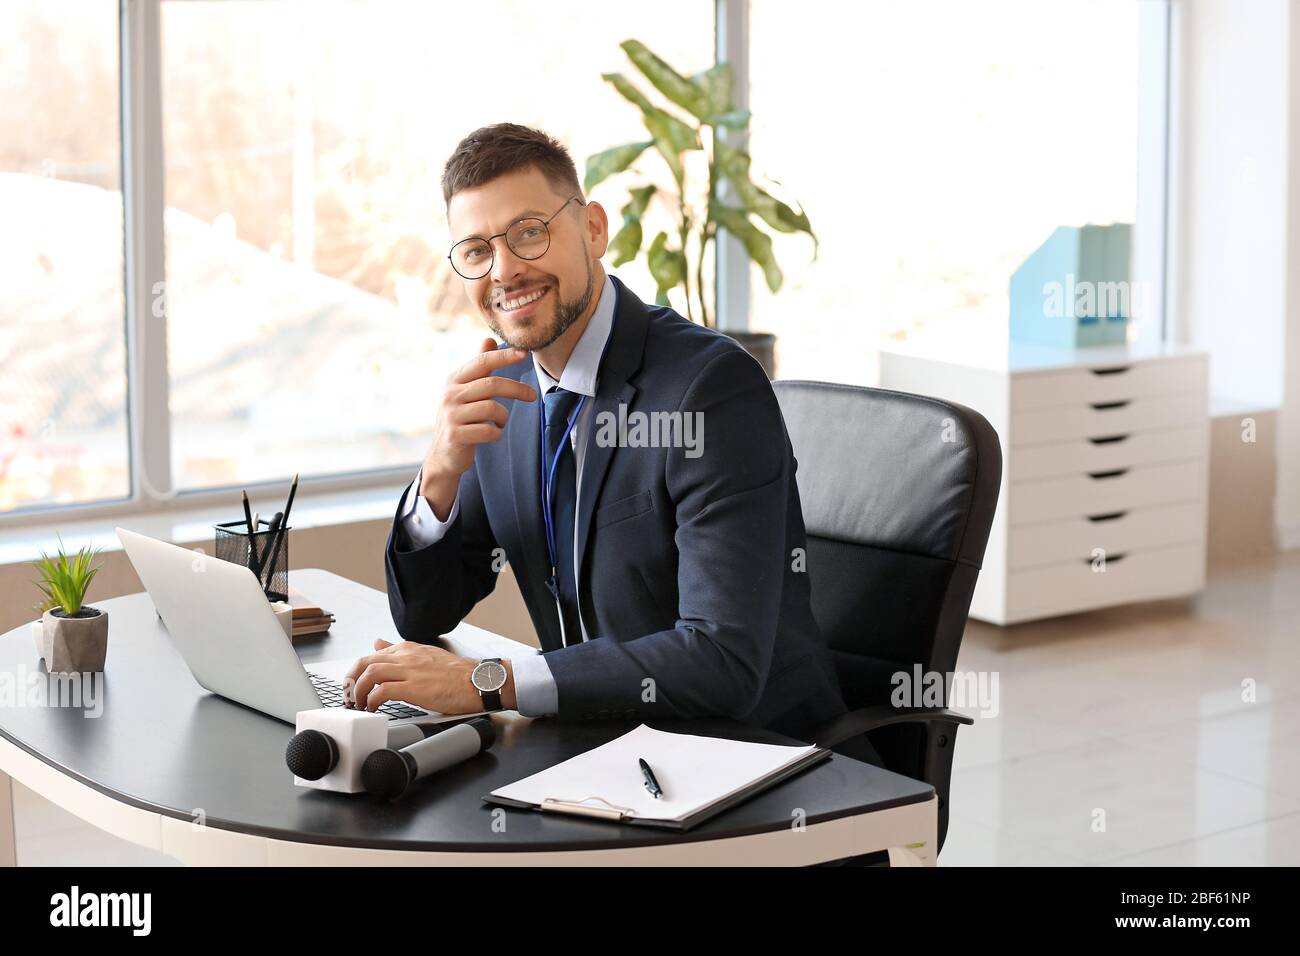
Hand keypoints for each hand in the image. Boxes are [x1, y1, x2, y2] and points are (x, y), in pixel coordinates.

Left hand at [344, 639, 513, 714]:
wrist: (478, 681)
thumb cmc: (457, 674)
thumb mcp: (425, 655)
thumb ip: (400, 651)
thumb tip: (378, 643)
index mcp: (409, 648)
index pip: (373, 654)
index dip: (357, 671)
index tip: (353, 683)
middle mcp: (407, 656)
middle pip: (365, 662)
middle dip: (351, 679)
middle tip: (349, 695)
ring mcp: (410, 671)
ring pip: (370, 673)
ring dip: (359, 691)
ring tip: (359, 703)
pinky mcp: (415, 688)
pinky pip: (382, 691)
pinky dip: (372, 700)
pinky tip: (373, 708)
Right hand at [420, 339, 535, 518]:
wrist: (443, 454)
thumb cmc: (460, 419)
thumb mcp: (466, 390)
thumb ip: (479, 368)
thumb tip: (488, 339)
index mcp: (454, 380)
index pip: (482, 361)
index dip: (504, 356)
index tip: (524, 353)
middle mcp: (450, 394)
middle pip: (491, 384)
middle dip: (516, 389)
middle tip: (532, 395)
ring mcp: (451, 415)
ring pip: (492, 408)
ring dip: (503, 417)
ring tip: (499, 423)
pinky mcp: (456, 435)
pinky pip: (489, 430)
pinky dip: (496, 433)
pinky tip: (491, 434)